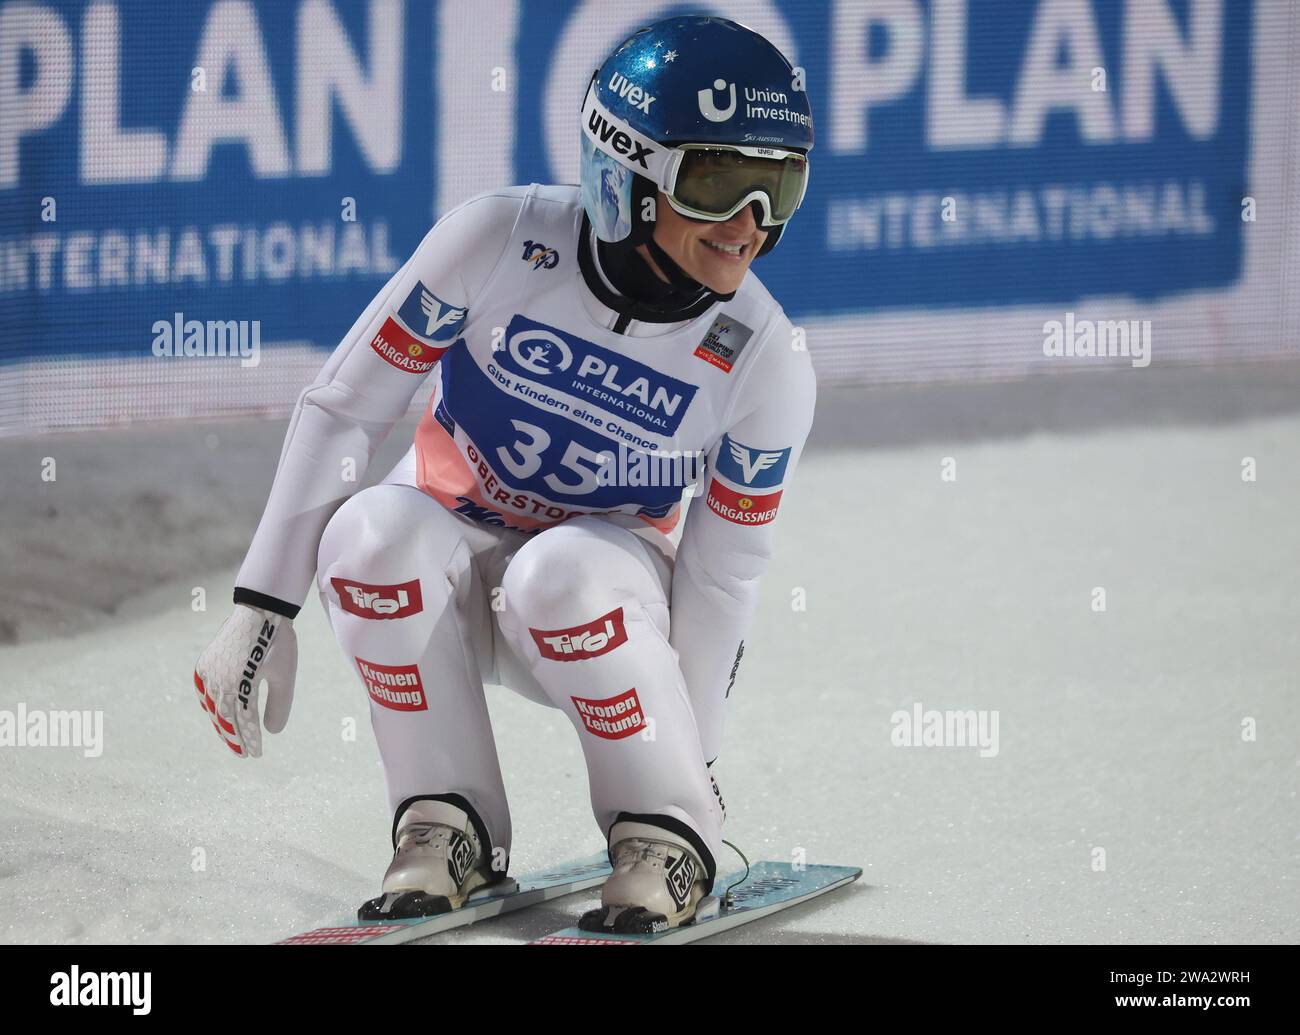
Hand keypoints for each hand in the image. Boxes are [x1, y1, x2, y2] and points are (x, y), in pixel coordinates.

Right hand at [193, 604, 296, 757]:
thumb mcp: (284, 675)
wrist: (261, 609)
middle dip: (233, 737)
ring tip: (229, 737)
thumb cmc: (278, 643)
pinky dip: (208, 702)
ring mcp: (210, 671)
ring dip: (220, 723)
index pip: (245, 722)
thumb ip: (279, 705)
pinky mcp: (206, 661)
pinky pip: (203, 688)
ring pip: (212, 705)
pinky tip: (212, 709)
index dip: (250, 740)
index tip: (256, 754)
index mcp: (240, 687)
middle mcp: (220, 682)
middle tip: (241, 754)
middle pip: (225, 718)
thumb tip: (272, 732)